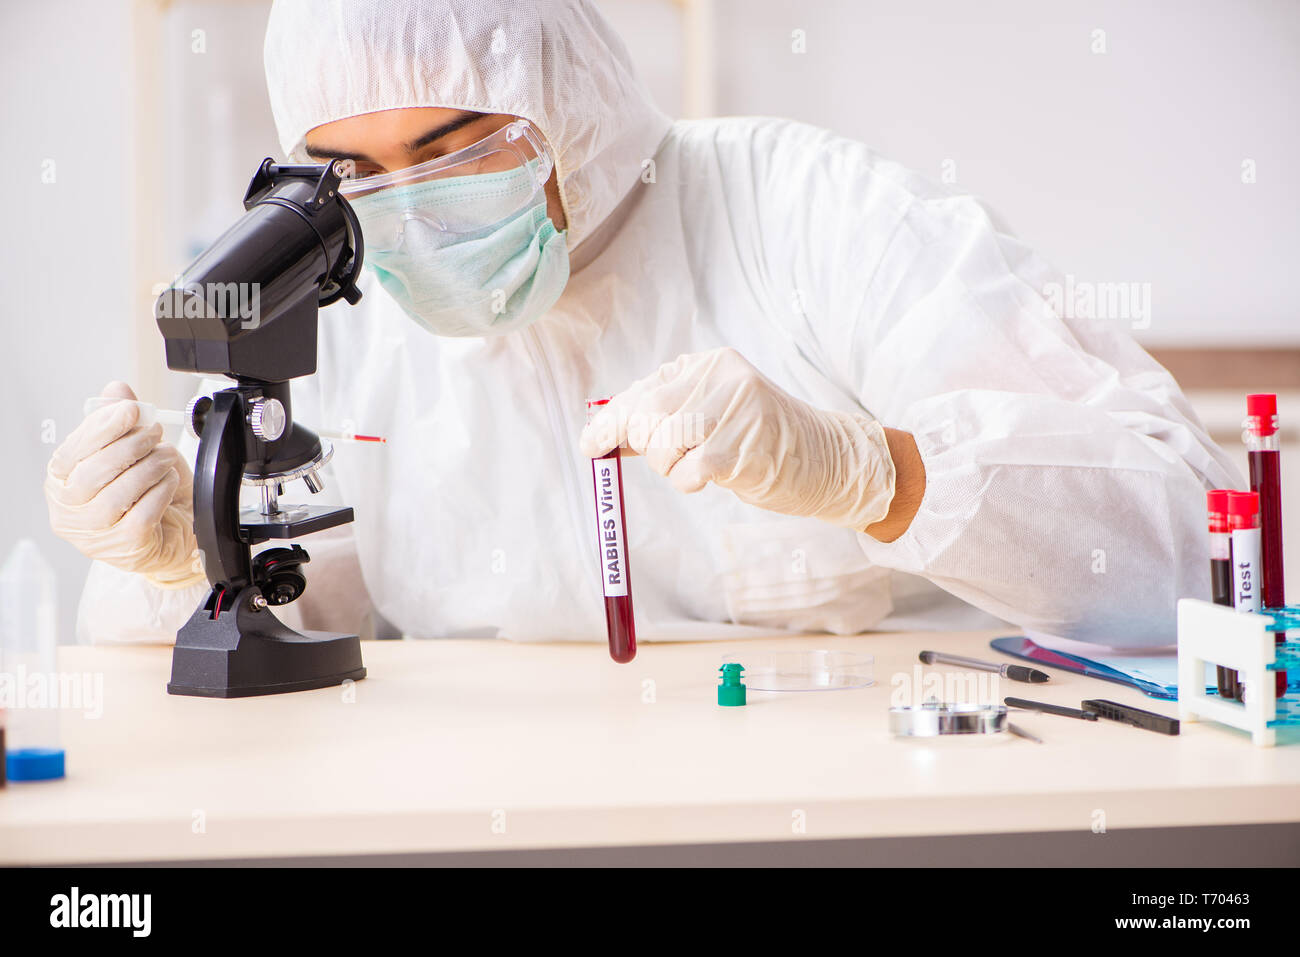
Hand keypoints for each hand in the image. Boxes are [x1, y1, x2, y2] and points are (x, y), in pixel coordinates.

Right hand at [44, 382, 202, 586]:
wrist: (176, 527)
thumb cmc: (146, 490)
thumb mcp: (132, 450)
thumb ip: (119, 420)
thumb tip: (117, 390)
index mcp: (62, 482)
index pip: (71, 452)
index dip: (101, 428)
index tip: (130, 410)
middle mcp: (71, 512)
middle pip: (93, 472)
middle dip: (130, 445)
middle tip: (155, 433)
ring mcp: (96, 534)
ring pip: (118, 494)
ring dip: (149, 467)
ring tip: (166, 455)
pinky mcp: (125, 547)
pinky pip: (142, 514)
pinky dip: (160, 490)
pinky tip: (169, 480)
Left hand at [579, 348, 896, 530]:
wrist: (827, 460)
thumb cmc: (760, 442)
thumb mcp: (711, 418)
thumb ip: (661, 421)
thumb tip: (600, 436)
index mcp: (707, 365)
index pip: (644, 390)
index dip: (611, 421)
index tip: (590, 444)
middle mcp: (719, 376)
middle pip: (646, 414)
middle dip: (642, 446)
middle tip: (665, 461)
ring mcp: (733, 408)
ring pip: (662, 442)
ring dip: (668, 466)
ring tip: (696, 467)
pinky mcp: (742, 444)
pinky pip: (686, 470)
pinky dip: (687, 482)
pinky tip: (709, 478)